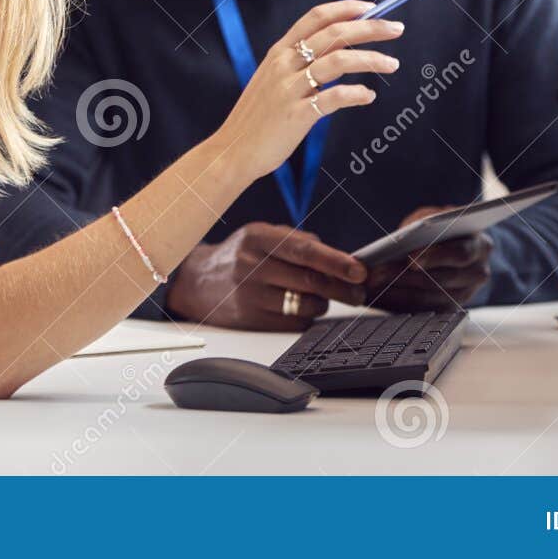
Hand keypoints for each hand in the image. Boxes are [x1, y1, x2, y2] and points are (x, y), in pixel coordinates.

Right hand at [167, 222, 367, 329]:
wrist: (197, 281)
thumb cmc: (240, 254)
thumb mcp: (261, 235)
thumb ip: (297, 240)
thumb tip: (337, 255)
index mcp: (258, 238)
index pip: (304, 251)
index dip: (336, 261)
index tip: (359, 270)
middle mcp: (251, 265)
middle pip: (308, 280)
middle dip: (341, 288)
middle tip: (358, 292)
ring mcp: (249, 295)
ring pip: (303, 305)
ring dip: (323, 303)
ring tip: (323, 296)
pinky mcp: (250, 320)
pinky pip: (292, 323)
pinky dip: (305, 317)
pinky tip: (301, 308)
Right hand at [204, 0, 402, 185]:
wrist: (233, 150)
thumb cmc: (258, 116)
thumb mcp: (272, 79)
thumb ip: (297, 62)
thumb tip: (335, 51)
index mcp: (279, 51)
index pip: (316, 17)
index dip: (346, 8)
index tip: (371, 7)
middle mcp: (284, 64)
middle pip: (334, 34)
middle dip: (370, 28)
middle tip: (396, 28)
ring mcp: (290, 88)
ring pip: (339, 61)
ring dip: (371, 59)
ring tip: (392, 64)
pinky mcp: (297, 114)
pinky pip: (334, 98)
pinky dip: (356, 94)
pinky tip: (368, 96)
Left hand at [364, 206, 493, 312]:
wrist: (458, 247)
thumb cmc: (442, 228)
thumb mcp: (436, 217)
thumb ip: (424, 224)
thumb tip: (398, 239)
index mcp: (480, 246)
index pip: (459, 254)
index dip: (434, 257)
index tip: (409, 259)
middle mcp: (478, 274)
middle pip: (441, 280)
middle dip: (405, 277)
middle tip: (376, 273)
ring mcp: (465, 295)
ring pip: (429, 299)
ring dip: (397, 293)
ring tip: (370, 285)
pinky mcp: (450, 310)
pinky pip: (422, 311)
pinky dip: (397, 303)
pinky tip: (376, 296)